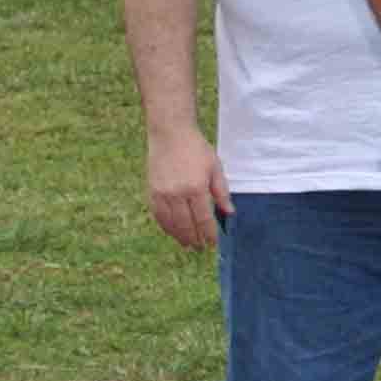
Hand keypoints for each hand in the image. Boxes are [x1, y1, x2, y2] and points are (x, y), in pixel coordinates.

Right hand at [145, 127, 230, 254]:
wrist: (170, 133)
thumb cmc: (196, 149)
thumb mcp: (215, 168)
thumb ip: (221, 192)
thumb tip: (229, 213)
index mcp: (196, 188)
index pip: (203, 219)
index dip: (209, 234)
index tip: (213, 243)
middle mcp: (177, 194)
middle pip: (186, 225)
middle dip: (194, 239)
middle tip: (200, 248)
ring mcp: (162, 193)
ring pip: (170, 223)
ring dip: (179, 236)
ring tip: (187, 244)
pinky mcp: (151, 191)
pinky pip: (158, 215)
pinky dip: (165, 226)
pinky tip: (172, 231)